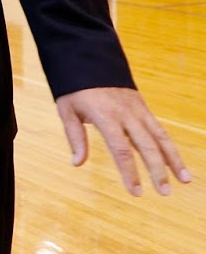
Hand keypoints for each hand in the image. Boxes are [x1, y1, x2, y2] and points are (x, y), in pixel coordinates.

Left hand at [56, 87, 191, 195]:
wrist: (90, 60)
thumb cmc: (75, 88)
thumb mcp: (67, 110)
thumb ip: (75, 137)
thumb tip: (77, 163)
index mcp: (106, 117)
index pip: (121, 150)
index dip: (130, 172)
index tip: (136, 192)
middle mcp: (127, 115)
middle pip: (147, 146)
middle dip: (157, 171)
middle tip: (164, 193)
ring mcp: (138, 111)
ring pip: (161, 138)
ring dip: (174, 160)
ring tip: (185, 181)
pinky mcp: (143, 109)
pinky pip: (160, 130)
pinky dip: (170, 147)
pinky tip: (177, 164)